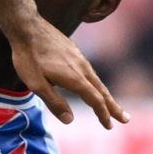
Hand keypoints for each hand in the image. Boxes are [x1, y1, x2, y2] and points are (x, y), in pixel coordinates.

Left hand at [9, 17, 125, 128]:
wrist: (26, 26)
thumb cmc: (28, 57)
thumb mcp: (36, 84)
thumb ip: (54, 102)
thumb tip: (70, 120)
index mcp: (75, 78)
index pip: (95, 100)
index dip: (103, 114)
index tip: (109, 126)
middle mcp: (82, 67)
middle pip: (102, 91)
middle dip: (113, 107)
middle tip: (125, 119)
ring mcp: (79, 57)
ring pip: (96, 80)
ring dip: (106, 95)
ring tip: (112, 105)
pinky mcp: (74, 51)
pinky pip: (89, 71)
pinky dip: (96, 83)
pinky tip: (93, 85)